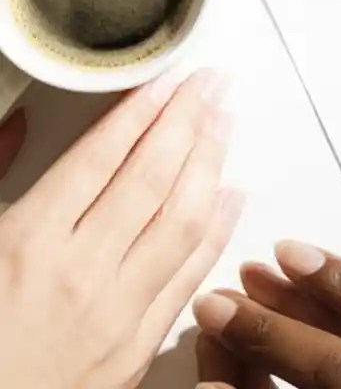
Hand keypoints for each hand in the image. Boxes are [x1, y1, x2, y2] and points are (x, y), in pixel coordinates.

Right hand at [0, 71, 242, 387]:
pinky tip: (231, 196)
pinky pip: (189, 276)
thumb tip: (22, 122)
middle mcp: (78, 273)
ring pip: (183, 222)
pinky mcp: (136, 347)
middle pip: (152, 179)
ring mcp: (115, 312)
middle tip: (213, 85)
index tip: (170, 80)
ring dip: (211, 165)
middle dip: (189, 122)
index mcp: (25, 243)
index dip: (141, 113)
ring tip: (226, 125)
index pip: (99, 159)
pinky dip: (216, 230)